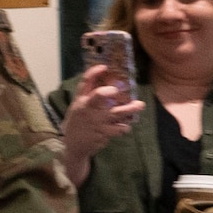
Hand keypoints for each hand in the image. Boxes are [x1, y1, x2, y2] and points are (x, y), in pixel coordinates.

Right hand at [60, 65, 142, 184]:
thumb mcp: (77, 107)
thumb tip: (105, 80)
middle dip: (107, 92)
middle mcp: (88, 109)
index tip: (104, 67)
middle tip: (116, 89)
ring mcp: (97, 122)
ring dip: (130, 109)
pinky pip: (119, 128)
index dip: (93, 73)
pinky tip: (124, 126)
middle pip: (98, 97)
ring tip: (140, 105)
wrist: (73, 145)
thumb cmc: (78, 122)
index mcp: (81, 100)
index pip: (85, 83)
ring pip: (116, 113)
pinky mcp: (104, 133)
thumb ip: (89, 95)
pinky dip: (124, 127)